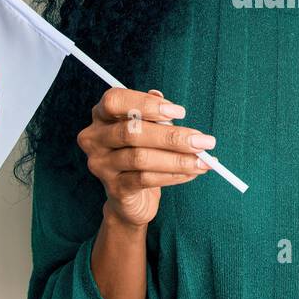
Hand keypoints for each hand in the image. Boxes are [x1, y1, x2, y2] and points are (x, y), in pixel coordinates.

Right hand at [76, 87, 216, 227]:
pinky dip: (173, 175)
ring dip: (178, 159)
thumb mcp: (147, 130)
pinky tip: (192, 172)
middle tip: (204, 141)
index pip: (114, 100)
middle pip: (131, 132)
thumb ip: (155, 115)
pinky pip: (146, 179)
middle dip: (172, 136)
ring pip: (141, 158)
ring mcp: (102, 165)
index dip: (146, 104)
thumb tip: (168, 105)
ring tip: (203, 160)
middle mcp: (95, 139)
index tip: (180, 112)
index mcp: (101, 116)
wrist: (129, 197)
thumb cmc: (140, 153)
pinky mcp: (115, 189)